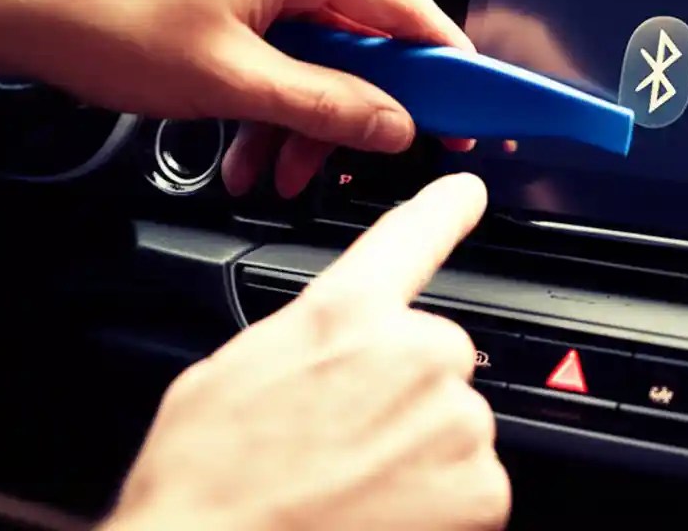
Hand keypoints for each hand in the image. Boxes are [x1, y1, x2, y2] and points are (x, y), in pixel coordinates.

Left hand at [0, 0, 473, 197]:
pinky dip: (262, 99)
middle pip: (353, 38)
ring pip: (306, 53)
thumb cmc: (104, 16)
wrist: (11, 3)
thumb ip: (328, 106)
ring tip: (269, 170)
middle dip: (348, 110)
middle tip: (352, 159)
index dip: (444, 62)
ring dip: (297, 118)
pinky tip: (241, 147)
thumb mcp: (236, 80)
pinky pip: (266, 48)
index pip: (404, 7)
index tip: (471, 104)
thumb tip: (390, 122)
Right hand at [102, 174, 508, 530]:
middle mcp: (415, 352)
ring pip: (453, 427)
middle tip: (346, 446)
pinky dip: (440, 507)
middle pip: (434, 360)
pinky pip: (474, 488)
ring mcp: (454, 420)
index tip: (468, 190)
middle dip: (401, 399)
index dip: (445, 208)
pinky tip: (383, 519)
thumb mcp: (232, 374)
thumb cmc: (205, 480)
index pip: (411, 236)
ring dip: (418, 455)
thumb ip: (303, 341)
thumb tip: (325, 352)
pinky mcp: (482, 489)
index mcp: (346, 313)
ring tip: (354, 489)